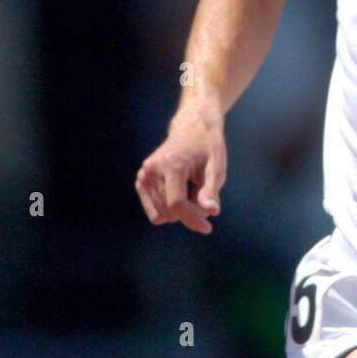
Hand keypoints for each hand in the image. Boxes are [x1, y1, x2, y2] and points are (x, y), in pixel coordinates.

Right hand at [135, 115, 226, 234]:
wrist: (191, 129)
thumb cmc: (207, 148)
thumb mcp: (216, 167)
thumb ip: (211, 191)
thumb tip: (212, 212)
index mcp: (171, 165)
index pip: (177, 204)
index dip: (193, 220)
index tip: (208, 228)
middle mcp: (151, 170)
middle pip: (171, 212)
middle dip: (191, 212)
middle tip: (204, 196)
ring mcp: (143, 176)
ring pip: (163, 215)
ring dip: (181, 211)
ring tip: (192, 191)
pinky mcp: (140, 181)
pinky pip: (155, 213)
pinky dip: (170, 210)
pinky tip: (180, 193)